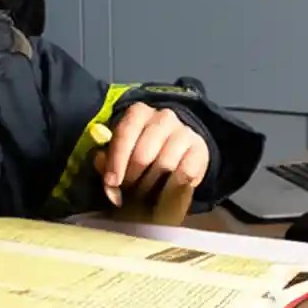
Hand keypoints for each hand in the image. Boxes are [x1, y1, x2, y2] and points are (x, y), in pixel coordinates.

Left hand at [93, 102, 209, 201]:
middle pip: (144, 153)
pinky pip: (185, 173)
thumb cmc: (141, 149)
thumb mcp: (121, 151)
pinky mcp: (199, 149)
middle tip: (127, 192)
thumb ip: (108, 164)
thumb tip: (109, 184)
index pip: (125, 134)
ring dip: (151, 185)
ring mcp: (184, 131)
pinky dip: (172, 187)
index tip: (112, 182)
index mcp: (139, 113)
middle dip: (132, 178)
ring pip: (165, 165)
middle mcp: (163, 117)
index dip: (116, 161)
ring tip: (144, 194)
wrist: (177, 148)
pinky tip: (164, 192)